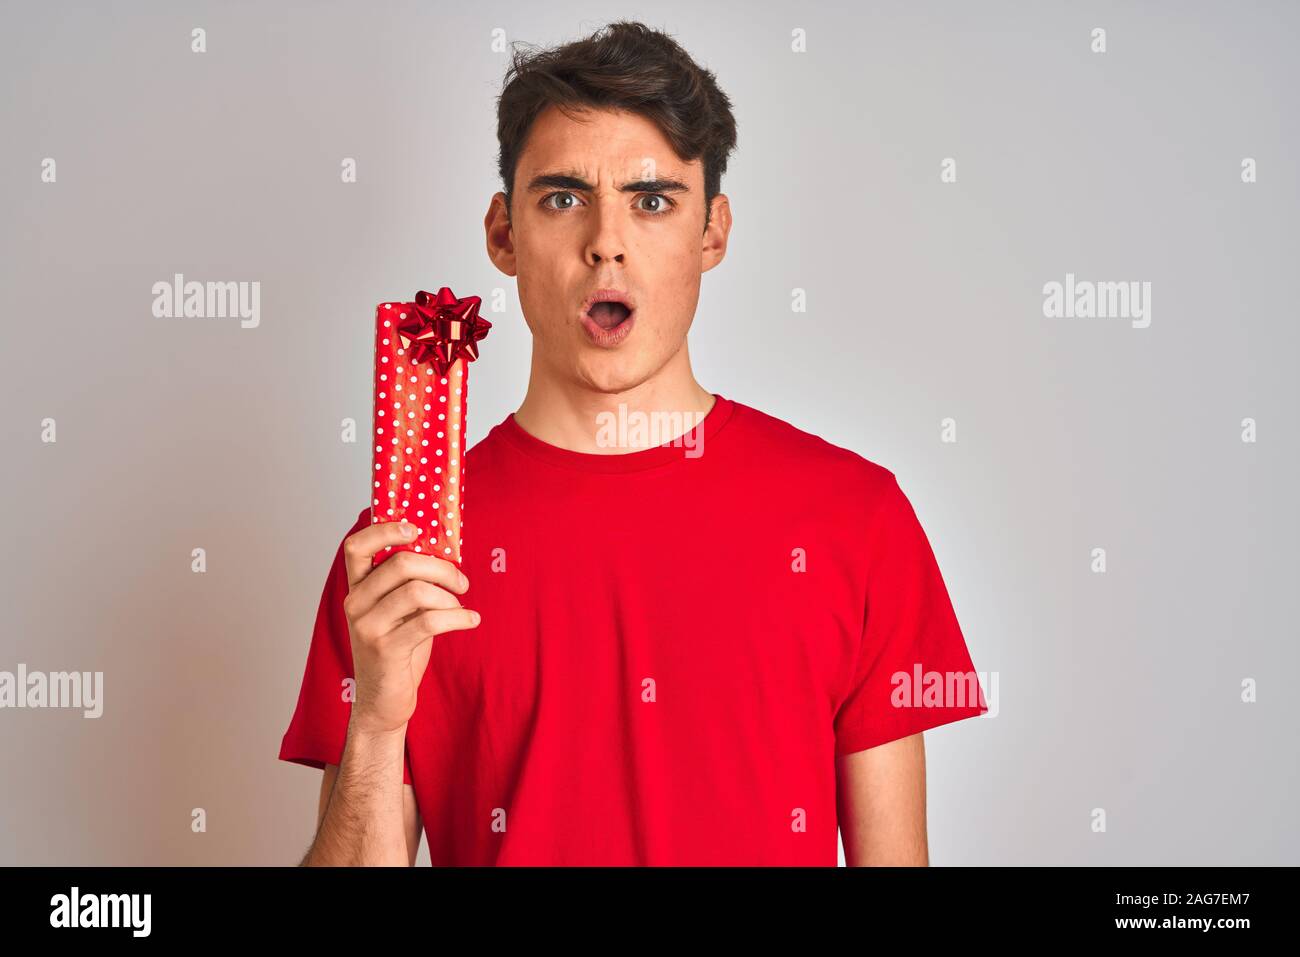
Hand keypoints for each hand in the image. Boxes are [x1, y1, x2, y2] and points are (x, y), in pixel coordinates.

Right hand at [341, 520, 478, 735]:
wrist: (384, 700)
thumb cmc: (398, 648)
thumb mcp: (399, 610)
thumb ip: (409, 582)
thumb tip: (444, 551)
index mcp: (358, 588)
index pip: (357, 546)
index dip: (385, 530)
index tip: (416, 529)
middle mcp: (356, 603)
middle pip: (401, 563)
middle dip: (442, 568)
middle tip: (461, 582)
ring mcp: (367, 626)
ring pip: (418, 591)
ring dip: (450, 597)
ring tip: (460, 607)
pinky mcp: (385, 649)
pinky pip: (430, 621)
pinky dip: (458, 617)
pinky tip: (471, 620)